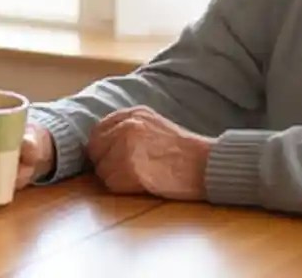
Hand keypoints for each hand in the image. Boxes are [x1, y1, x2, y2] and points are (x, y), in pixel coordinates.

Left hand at [86, 107, 213, 200]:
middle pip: (95, 150)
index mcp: (133, 113)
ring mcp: (127, 147)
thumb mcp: (155, 125)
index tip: (111, 158)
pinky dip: (123, 188)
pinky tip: (142, 184)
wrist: (206, 164)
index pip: (98, 130)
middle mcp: (127, 126)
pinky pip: (112, 184)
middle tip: (125, 171)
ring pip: (102, 170)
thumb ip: (129, 128)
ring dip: (115, 178)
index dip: (102, 148)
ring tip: (139, 177)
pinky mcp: (131, 168)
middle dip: (105, 163)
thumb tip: (103, 144)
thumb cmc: (185, 150)